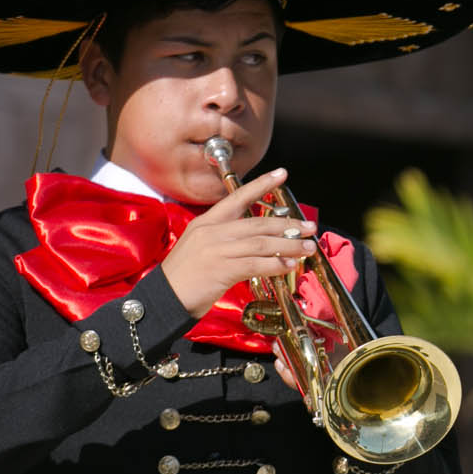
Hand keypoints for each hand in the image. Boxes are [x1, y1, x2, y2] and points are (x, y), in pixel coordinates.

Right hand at [160, 168, 315, 317]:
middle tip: (310, 227)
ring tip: (308, 248)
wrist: (162, 300)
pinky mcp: (221, 269)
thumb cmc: (184, 277)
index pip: (237, 197)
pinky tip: (289, 266)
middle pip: (258, 223)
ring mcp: (216, 250)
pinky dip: (276, 265)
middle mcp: (211, 232)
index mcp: (205, 223)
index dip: (261, 184)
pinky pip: (256, 264)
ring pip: (262, 243)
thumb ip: (226, 239)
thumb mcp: (201, 248)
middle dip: (288, 224)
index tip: (281, 174)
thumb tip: (261, 239)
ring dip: (289, 245)